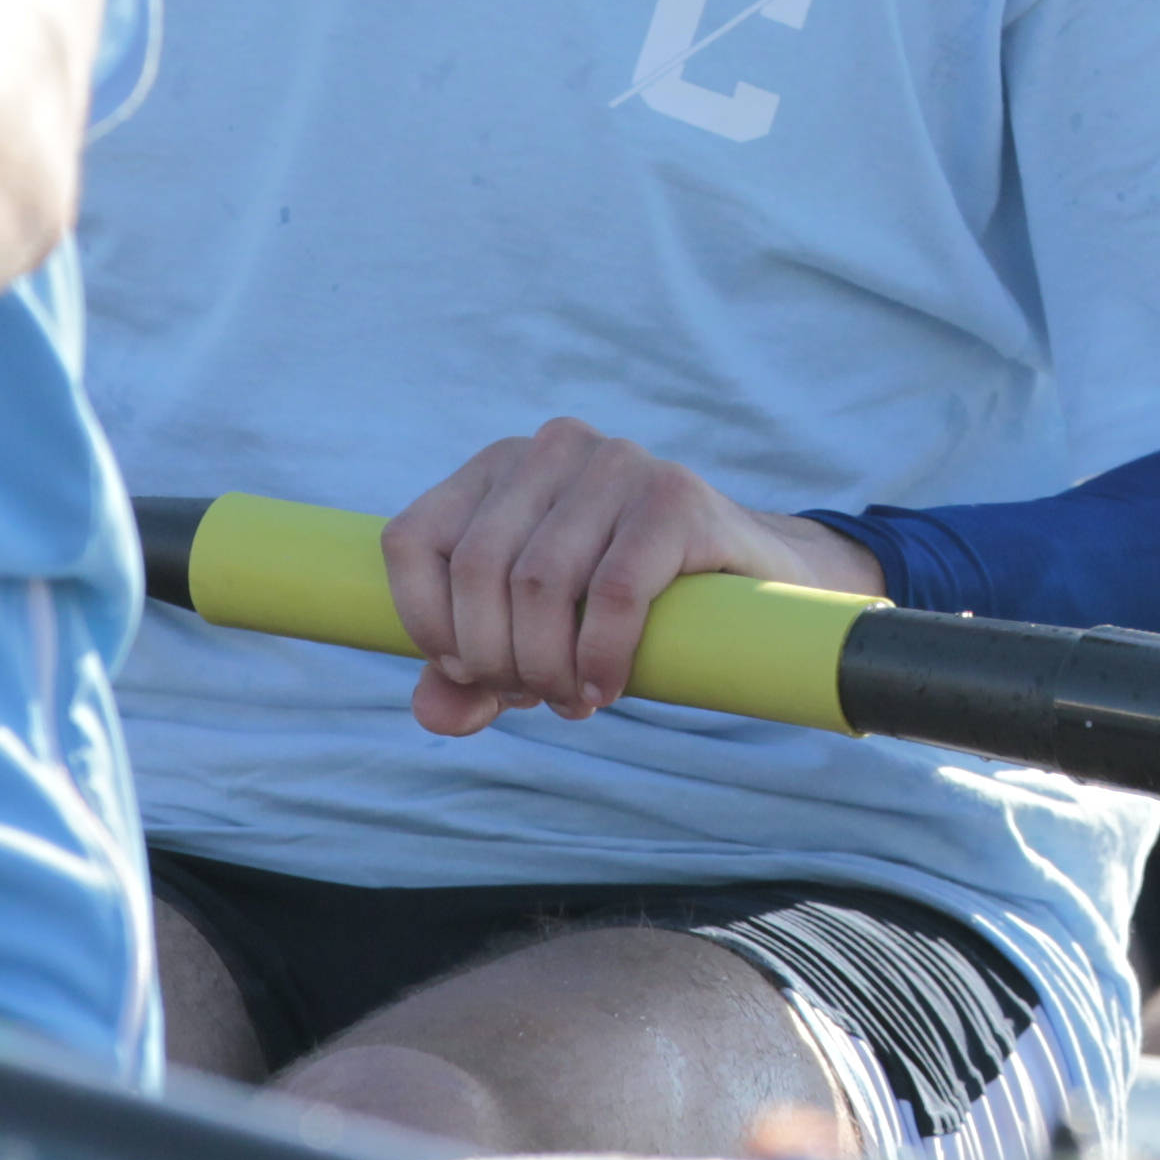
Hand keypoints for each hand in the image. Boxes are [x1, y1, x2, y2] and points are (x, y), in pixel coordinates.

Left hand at [380, 418, 884, 739]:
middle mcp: (553, 447)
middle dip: (495, 657)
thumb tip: (433, 712)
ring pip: (540, 582)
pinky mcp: (676, 495)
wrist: (747, 584)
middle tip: (533, 698)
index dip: (426, 622)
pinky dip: (599, 656)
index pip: (413, 538)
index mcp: (500, 466)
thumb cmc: (621, 610)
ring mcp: (618, 461)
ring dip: (548, 667)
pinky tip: (606, 686)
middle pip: (478, 568)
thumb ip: (468, 675)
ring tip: (572, 700)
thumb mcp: (531, 640)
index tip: (469, 675)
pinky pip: (613, 590)